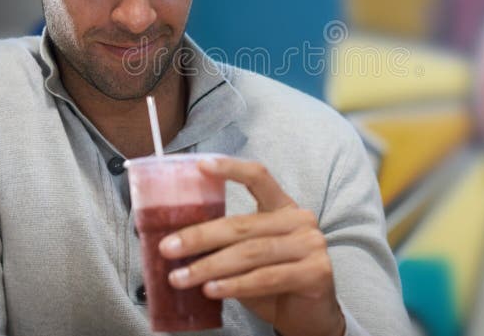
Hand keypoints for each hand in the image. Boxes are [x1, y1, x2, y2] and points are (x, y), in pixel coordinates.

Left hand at [158, 157, 345, 335]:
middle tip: (168, 248)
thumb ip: (227, 245)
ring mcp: (311, 245)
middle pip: (243, 224)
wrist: (312, 317)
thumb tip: (178, 243)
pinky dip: (235, 285)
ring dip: (210, 266)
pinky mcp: (315, 272)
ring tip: (181, 278)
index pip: (259, 177)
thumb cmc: (275, 283)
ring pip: (251, 253)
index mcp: (283, 207)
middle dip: (200, 236)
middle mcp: (300, 220)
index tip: (200, 165)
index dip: (231, 169)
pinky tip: (212, 291)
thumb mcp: (249, 258)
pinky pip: (266, 277)